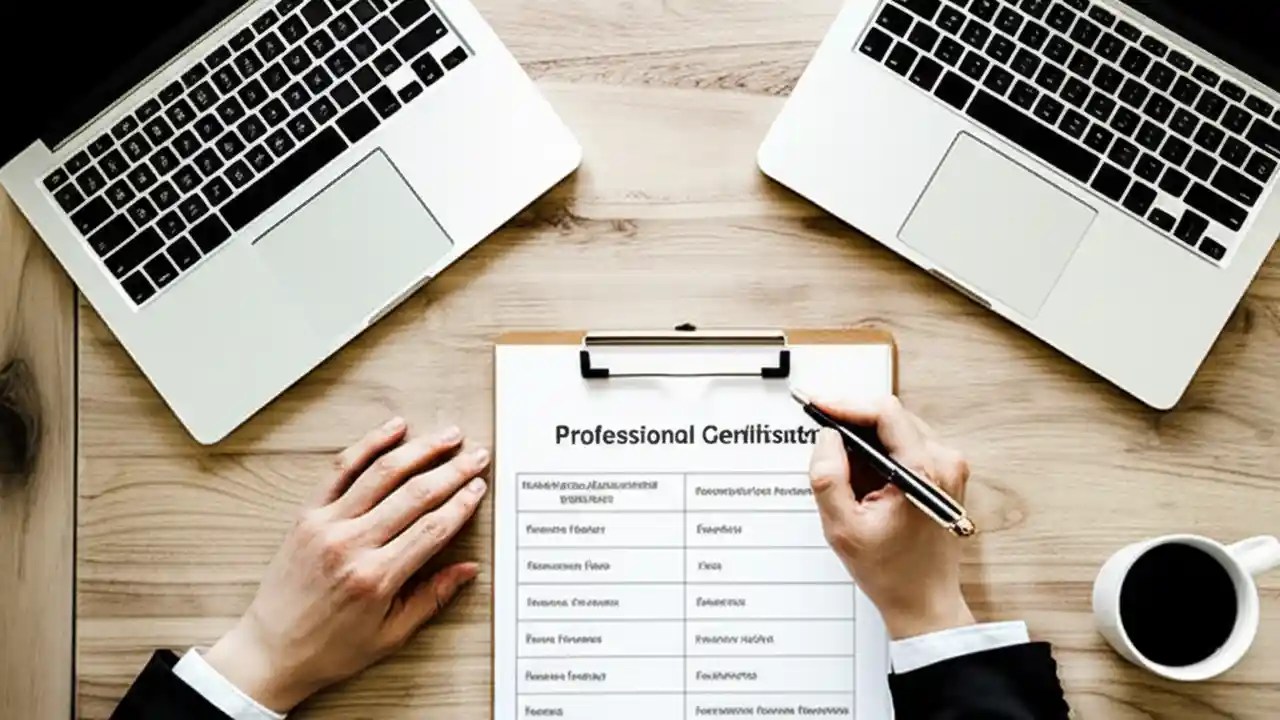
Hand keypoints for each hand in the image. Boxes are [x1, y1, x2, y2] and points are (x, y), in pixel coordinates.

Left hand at [203, 418, 489, 710]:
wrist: (271, 649)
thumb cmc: (330, 648)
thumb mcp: (390, 634)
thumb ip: (431, 598)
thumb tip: (467, 569)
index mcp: (377, 577)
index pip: (433, 528)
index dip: (461, 503)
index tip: (479, 487)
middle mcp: (352, 545)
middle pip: (415, 494)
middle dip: (452, 471)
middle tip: (477, 456)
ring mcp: (327, 524)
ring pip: (382, 473)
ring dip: (420, 449)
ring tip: (448, 436)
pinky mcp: (308, 514)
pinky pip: (341, 469)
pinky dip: (370, 444)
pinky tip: (394, 429)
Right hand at [807, 396, 974, 639]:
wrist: (925, 600)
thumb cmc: (891, 572)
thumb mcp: (843, 528)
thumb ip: (828, 478)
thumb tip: (826, 439)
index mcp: (924, 472)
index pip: (885, 414)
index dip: (846, 404)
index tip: (818, 404)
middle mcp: (944, 463)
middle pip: (891, 416)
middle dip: (852, 418)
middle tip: (819, 426)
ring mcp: (948, 467)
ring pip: (898, 427)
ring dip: (865, 435)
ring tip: (838, 455)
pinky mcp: (944, 473)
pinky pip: (906, 444)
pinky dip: (879, 448)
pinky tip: (860, 469)